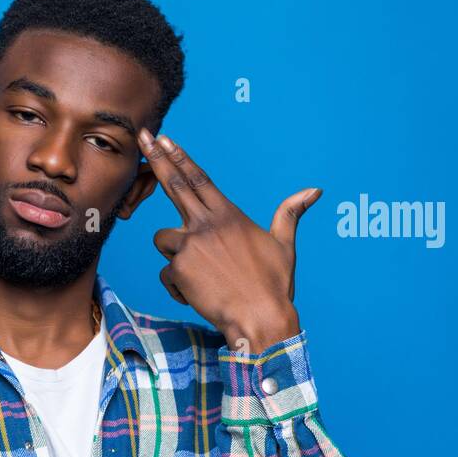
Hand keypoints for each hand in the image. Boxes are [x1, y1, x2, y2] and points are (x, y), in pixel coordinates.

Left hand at [137, 128, 319, 353]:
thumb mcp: (284, 246)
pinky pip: (166, 274)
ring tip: (202, 276)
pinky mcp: (179, 268)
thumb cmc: (273, 286)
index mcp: (230, 215)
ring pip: (163, 240)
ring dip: (174, 256)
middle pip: (175, 185)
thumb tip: (315, 191)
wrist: (261, 319)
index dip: (180, 157)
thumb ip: (289, 214)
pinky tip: (198, 296)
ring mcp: (191, 245)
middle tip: (142, 137)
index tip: (163, 139)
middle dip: (156, 159)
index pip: (200, 179)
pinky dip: (178, 287)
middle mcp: (208, 225)